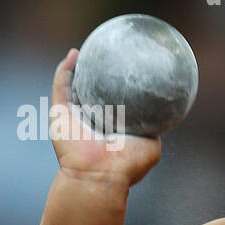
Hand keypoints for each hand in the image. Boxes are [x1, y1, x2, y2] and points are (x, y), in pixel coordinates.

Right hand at [47, 48, 161, 186]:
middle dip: (94, 76)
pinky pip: (61, 85)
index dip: (118, 89)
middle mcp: (89, 121)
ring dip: (76, 68)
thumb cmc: (127, 165)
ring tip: (85, 50)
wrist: (100, 175)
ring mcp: (73, 116)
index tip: (128, 72)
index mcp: (108, 129)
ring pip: (72, 86)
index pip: (112, 105)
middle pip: (90, 93)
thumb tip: (166, 117)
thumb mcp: (151, 146)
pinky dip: (65, 69)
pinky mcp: (59, 112)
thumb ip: (155, 131)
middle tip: (106, 58)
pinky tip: (74, 53)